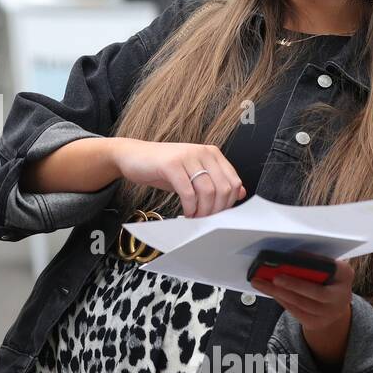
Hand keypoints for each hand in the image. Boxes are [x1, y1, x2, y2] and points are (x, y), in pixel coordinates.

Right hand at [112, 140, 245, 217]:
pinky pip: (188, 191)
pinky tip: (185, 211)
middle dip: (216, 210)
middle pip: (223, 188)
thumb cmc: (162, 167)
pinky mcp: (171, 164)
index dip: (228, 203)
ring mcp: (187, 157)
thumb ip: (215, 182)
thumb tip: (240, 193)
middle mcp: (202, 152)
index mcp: (212, 153)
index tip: (218, 214)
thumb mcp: (192, 174)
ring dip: (203, 211)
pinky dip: (189, 207)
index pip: (234, 182)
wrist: (133, 156)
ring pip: (208, 191)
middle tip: (205, 219)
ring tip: (194, 217)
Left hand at [250, 256, 354, 333]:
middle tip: (274, 277)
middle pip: (316, 293)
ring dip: (279, 293)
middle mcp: (342, 296)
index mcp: (345, 276)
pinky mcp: (316, 323)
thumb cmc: (323, 279)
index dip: (318, 264)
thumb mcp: (324, 267)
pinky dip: (281, 300)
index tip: (297, 258)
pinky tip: (270, 292)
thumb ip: (312, 261)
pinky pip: (295, 312)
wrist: (331, 305)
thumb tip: (289, 256)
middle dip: (294, 285)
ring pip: (302, 304)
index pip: (337, 269)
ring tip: (261, 283)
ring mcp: (330, 313)